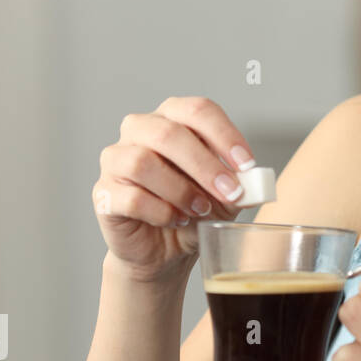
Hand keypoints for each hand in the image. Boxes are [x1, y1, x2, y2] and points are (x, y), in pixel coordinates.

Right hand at [94, 96, 253, 281]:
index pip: (198, 110)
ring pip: (142, 162)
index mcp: (173, 118)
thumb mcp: (228, 196)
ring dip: (180, 189)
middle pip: (168, 133)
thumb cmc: (195, 210)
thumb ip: (244, 185)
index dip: (225, 135)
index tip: (247, 164)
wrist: (165, 250)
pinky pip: (129, 196)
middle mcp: (140, 130)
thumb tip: (257, 181)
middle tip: (230, 192)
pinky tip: (175, 219)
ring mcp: (116, 160)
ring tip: (199, 209)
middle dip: (205, 165)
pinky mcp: (104, 193)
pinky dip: (160, 211)